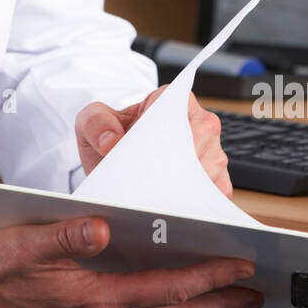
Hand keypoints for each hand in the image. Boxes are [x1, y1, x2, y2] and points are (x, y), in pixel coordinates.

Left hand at [75, 87, 232, 194]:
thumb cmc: (108, 141)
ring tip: (155, 196)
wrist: (114, 170)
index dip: (160, 130)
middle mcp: (199, 122)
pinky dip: (197, 204)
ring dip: (183, 185)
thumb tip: (111, 141)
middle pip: (197, 139)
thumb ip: (94, 122)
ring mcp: (212, 152)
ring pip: (208, 168)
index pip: (175, 108)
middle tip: (145, 180)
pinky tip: (173, 209)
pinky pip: (216, 192)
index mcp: (171, 98)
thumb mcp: (90, 124)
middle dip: (172, 161)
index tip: (141, 151)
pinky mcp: (217, 180)